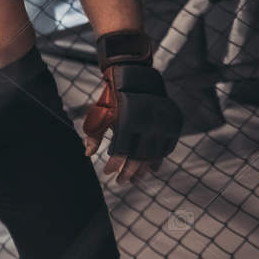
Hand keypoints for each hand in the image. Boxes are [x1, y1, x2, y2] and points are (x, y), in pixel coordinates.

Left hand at [82, 30, 180, 185]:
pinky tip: (152, 168)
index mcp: (128, 123)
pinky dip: (159, 158)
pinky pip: (167, 146)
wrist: (134, 76)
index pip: (122, 153)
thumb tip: (87, 155)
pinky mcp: (171, 122)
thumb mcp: (99, 115)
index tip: (107, 172)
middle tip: (120, 182)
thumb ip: (94, 136)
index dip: (115, 166)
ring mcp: (161, 123)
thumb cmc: (111, 98)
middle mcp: (147, 124)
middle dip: (128, 172)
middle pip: (139, 158)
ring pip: (154, 154)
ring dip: (144, 169)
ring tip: (135, 178)